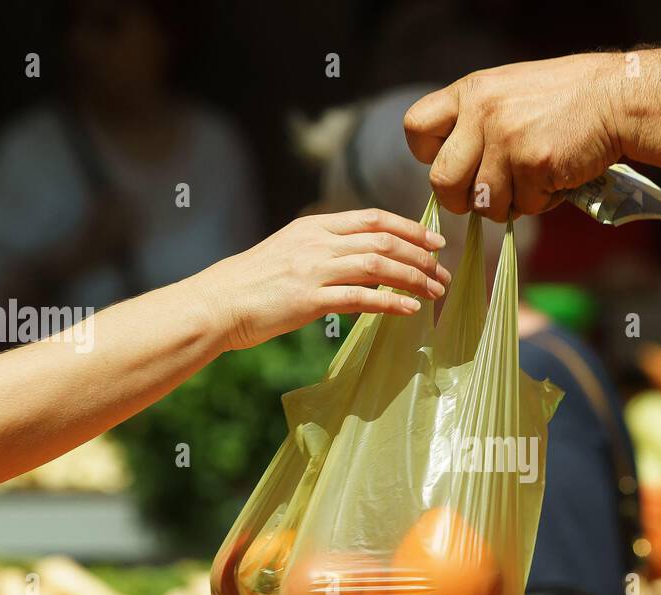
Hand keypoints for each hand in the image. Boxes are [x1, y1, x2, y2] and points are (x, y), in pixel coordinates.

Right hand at [193, 209, 450, 351]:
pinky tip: (410, 310)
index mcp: (314, 227)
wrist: (218, 303)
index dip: (409, 227)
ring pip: (379, 265)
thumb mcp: (290, 253)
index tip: (434, 241)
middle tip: (443, 272)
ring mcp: (315, 270)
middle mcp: (318, 242)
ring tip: (436, 291)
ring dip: (414, 278)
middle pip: (383, 240)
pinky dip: (391, 302)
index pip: (373, 218)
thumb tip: (361, 260)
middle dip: (420, 255)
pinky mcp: (310, 299)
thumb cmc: (253, 284)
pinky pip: (362, 297)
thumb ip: (324, 251)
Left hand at [403, 53, 625, 221]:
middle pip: (441, 180)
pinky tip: (554, 179)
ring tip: (530, 183)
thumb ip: (476, 122)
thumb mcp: (507, 93)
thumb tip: (454, 171)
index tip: (454, 162)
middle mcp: (482, 113)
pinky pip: (523, 206)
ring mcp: (507, 140)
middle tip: (481, 199)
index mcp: (471, 91)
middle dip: (459, 200)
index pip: (416, 127)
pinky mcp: (534, 164)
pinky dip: (540, 202)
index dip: (429, 155)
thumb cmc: (563, 99)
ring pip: (484, 202)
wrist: (615, 97)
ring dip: (507, 205)